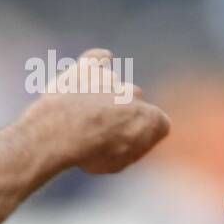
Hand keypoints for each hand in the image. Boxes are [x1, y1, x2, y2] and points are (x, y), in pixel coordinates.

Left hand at [29, 47, 170, 175]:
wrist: (67, 128)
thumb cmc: (91, 152)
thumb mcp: (114, 164)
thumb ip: (125, 149)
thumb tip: (123, 141)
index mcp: (152, 119)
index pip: (156, 127)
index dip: (139, 140)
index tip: (122, 150)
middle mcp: (137, 95)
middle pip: (131, 105)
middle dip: (118, 118)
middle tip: (96, 136)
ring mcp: (112, 80)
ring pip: (112, 87)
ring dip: (102, 99)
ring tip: (81, 118)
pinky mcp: (88, 69)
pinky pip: (96, 59)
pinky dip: (97, 62)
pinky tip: (99, 63)